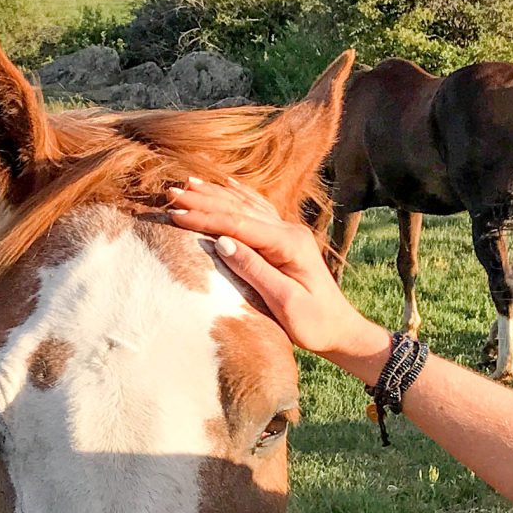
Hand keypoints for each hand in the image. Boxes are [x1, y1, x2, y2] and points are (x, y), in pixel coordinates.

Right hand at [166, 178, 391, 380]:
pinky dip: (238, 196)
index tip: (175, 215)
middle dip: (203, 200)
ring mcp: (288, 232)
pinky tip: (227, 184)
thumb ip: (254, 269)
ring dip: (216, 194)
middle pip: (239, 209)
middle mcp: (289, 231)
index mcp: (289, 244)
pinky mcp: (285, 238)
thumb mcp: (285, 302)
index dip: (205, 218)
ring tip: (188, 184)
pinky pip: (257, 210)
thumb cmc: (314, 323)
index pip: (238, 225)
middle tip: (170, 192)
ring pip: (246, 206)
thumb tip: (222, 241)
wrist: (341, 329)